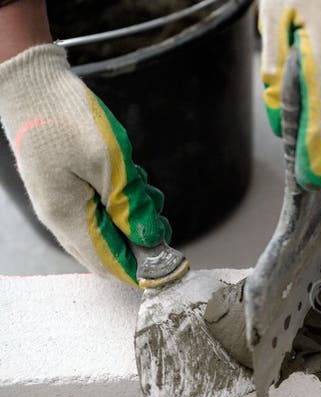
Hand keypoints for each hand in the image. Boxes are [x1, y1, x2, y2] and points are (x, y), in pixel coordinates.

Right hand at [0, 44, 173, 285]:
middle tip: (157, 211)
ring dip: (134, 217)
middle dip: (141, 240)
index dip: (143, 271)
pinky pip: (101, 211)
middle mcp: (61, 219)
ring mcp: (61, 204)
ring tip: (142, 186)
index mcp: (68, 218)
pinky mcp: (66, 189)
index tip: (173, 262)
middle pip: (110, 253)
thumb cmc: (66, 119)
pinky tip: (130, 178)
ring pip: (108, 231)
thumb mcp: (109, 163)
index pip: (110, 266)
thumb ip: (130, 206)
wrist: (31, 84)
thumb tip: (149, 240)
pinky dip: (122, 201)